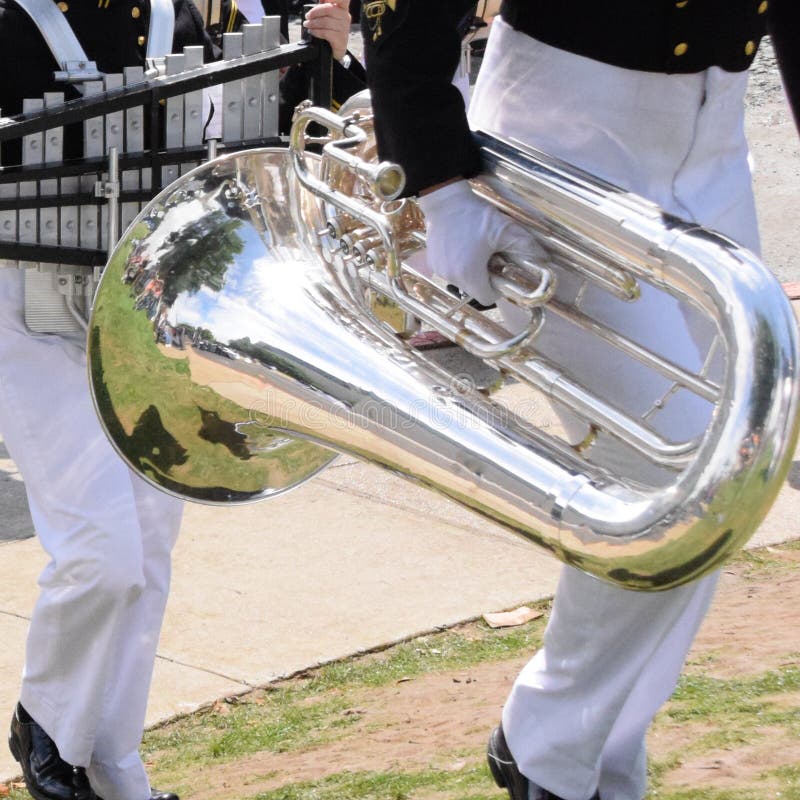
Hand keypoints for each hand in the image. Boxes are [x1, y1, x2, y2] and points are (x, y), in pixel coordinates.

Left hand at [303, 0, 351, 61]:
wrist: (336, 50)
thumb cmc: (331, 31)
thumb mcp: (329, 17)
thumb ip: (324, 7)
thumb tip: (319, 0)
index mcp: (343, 8)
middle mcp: (345, 17)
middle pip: (329, 9)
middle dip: (315, 12)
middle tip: (307, 16)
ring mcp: (344, 29)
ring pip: (325, 22)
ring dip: (313, 23)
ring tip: (307, 25)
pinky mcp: (340, 39)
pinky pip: (325, 33)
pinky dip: (316, 32)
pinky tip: (312, 32)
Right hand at [417, 179, 541, 306]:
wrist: (445, 200)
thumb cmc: (474, 216)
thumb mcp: (504, 229)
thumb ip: (526, 246)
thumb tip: (545, 258)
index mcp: (470, 274)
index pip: (487, 298)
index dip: (497, 289)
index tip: (500, 273)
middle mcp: (452, 277)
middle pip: (474, 290)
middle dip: (485, 278)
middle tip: (490, 258)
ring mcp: (440, 270)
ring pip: (462, 281)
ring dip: (471, 271)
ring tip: (476, 250)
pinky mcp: (432, 262)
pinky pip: (450, 272)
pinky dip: (458, 265)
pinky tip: (462, 247)